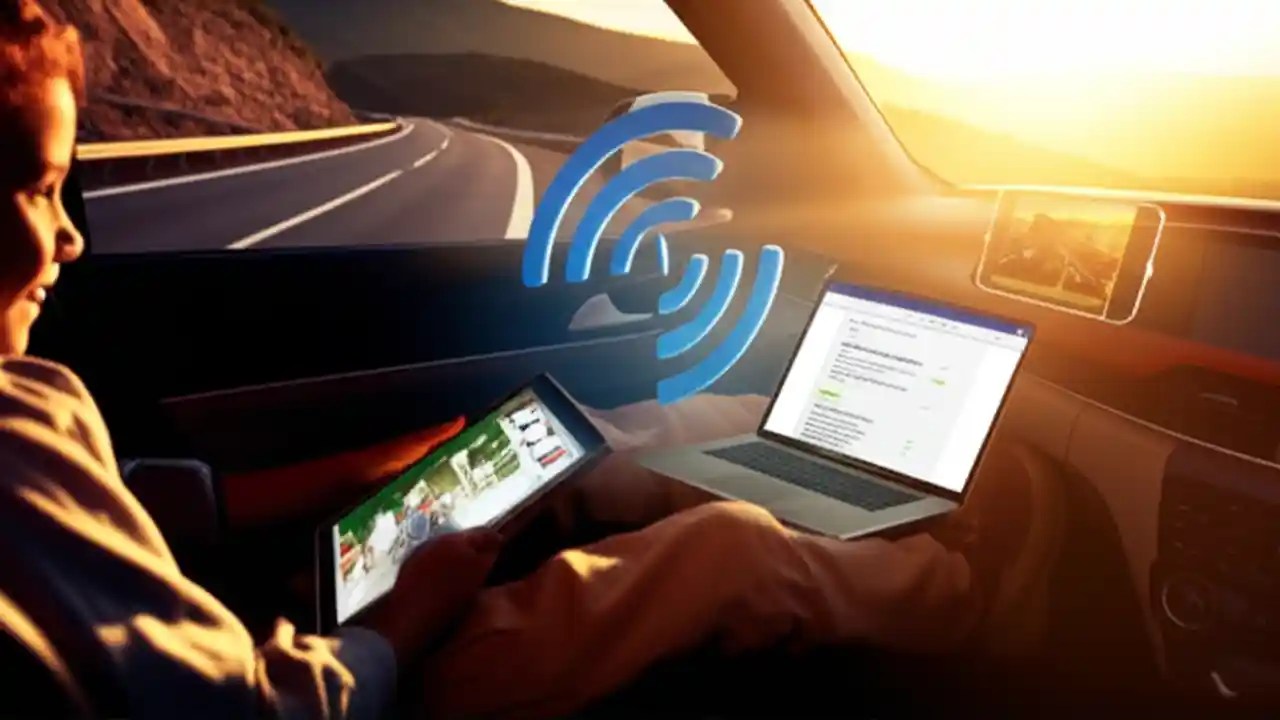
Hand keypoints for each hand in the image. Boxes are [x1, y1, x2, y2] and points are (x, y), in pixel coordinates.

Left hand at [363, 527, 502, 662]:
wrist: (409, 620)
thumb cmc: (449, 599)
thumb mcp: (478, 576)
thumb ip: (489, 555)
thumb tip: (495, 541)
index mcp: (457, 540)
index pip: (483, 532)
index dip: (495, 538)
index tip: (503, 545)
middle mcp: (436, 540)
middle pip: (462, 539)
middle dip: (474, 547)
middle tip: (486, 561)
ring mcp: (419, 553)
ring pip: (445, 549)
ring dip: (456, 556)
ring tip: (467, 573)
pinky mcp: (408, 569)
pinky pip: (431, 561)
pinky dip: (442, 567)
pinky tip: (446, 582)